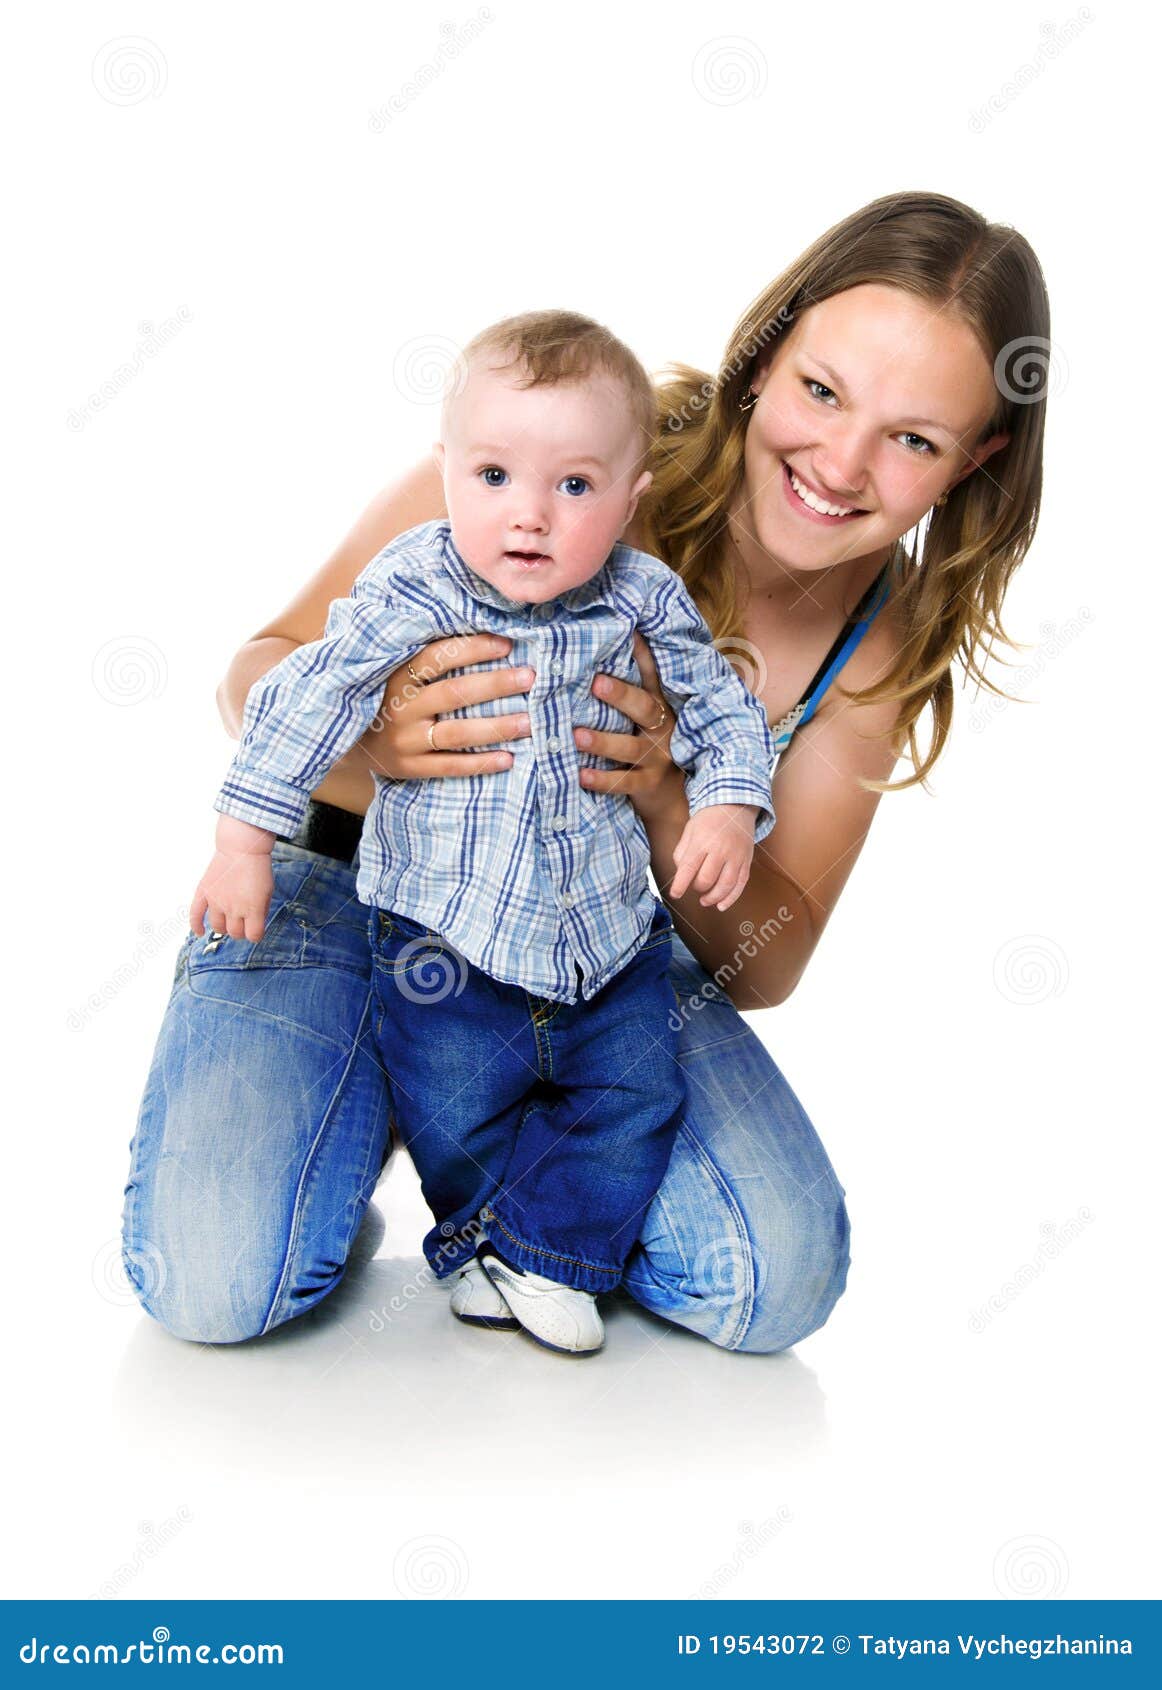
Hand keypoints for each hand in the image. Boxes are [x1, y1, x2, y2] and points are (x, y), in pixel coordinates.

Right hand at [189, 814, 275, 941]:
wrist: (241, 848)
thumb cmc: (258, 868)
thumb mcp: (268, 891)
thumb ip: (262, 911)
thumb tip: (256, 924)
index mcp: (253, 909)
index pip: (253, 936)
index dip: (256, 935)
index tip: (256, 930)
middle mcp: (234, 909)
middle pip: (235, 933)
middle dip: (240, 931)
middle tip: (242, 924)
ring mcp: (216, 902)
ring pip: (217, 927)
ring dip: (224, 927)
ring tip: (227, 922)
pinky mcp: (204, 893)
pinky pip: (195, 915)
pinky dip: (196, 926)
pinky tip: (200, 932)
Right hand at [356, 633, 533, 778]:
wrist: (348, 740)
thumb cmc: (386, 697)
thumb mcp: (395, 671)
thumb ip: (428, 658)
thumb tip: (485, 634)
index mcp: (398, 675)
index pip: (438, 657)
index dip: (473, 649)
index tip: (507, 644)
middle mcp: (401, 706)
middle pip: (454, 693)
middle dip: (496, 684)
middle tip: (530, 678)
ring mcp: (405, 740)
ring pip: (456, 733)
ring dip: (496, 727)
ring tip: (529, 722)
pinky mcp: (410, 768)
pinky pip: (449, 766)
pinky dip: (480, 764)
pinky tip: (509, 759)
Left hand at [575, 631, 682, 818]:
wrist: (671, 796)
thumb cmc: (647, 747)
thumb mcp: (643, 719)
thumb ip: (626, 695)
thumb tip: (594, 658)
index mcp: (658, 706)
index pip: (651, 675)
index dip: (642, 654)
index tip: (629, 632)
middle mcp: (662, 728)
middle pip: (643, 707)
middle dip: (620, 694)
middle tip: (595, 682)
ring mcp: (656, 757)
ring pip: (630, 747)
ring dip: (603, 740)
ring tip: (576, 735)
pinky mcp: (648, 784)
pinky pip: (623, 782)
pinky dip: (601, 779)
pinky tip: (580, 774)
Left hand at [668, 803, 759, 910]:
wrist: (736, 806)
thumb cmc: (709, 819)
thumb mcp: (689, 830)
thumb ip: (681, 853)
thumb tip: (680, 875)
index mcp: (702, 841)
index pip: (688, 868)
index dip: (680, 885)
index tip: (675, 894)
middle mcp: (720, 849)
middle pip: (707, 879)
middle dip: (697, 888)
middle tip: (694, 885)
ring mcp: (736, 856)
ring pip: (725, 885)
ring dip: (713, 898)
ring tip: (705, 900)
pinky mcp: (746, 861)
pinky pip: (740, 884)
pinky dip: (731, 898)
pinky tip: (721, 905)